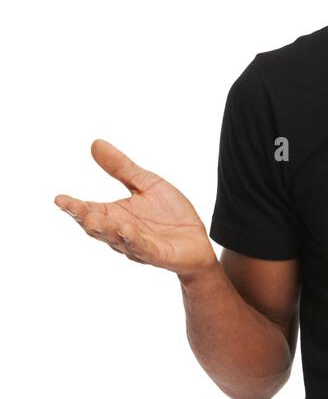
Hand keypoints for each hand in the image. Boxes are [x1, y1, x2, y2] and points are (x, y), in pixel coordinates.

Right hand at [55, 140, 216, 276]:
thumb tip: (95, 144)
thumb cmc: (170, 215)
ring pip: (117, 238)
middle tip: (72, 207)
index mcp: (115, 215)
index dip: (75, 206)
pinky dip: (134, 240)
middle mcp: (121, 232)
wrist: (198, 241)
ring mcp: (138, 245)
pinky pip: (144, 247)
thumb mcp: (146, 184)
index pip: (90, 210)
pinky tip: (127, 230)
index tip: (59, 198)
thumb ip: (121, 168)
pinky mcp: (157, 254)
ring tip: (92, 218)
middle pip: (98, 226)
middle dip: (85, 217)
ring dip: (105, 229)